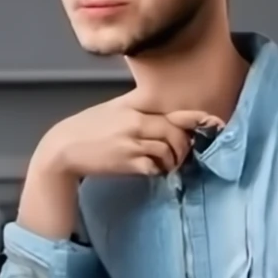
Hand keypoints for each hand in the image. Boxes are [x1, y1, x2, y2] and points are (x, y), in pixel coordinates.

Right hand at [36, 93, 224, 179]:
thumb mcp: (114, 109)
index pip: (174, 113)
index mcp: (135, 109)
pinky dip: (158, 170)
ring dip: (173, 160)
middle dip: (185, 145)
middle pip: (176, 133)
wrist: (64, 147)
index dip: (198, 120)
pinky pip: (154, 167)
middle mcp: (136, 124)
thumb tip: (164, 112)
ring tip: (167, 164)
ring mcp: (131, 144)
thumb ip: (139, 106)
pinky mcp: (126, 163)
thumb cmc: (89, 127)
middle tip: (181, 153)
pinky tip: (152, 169)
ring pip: (168, 151)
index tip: (214, 124)